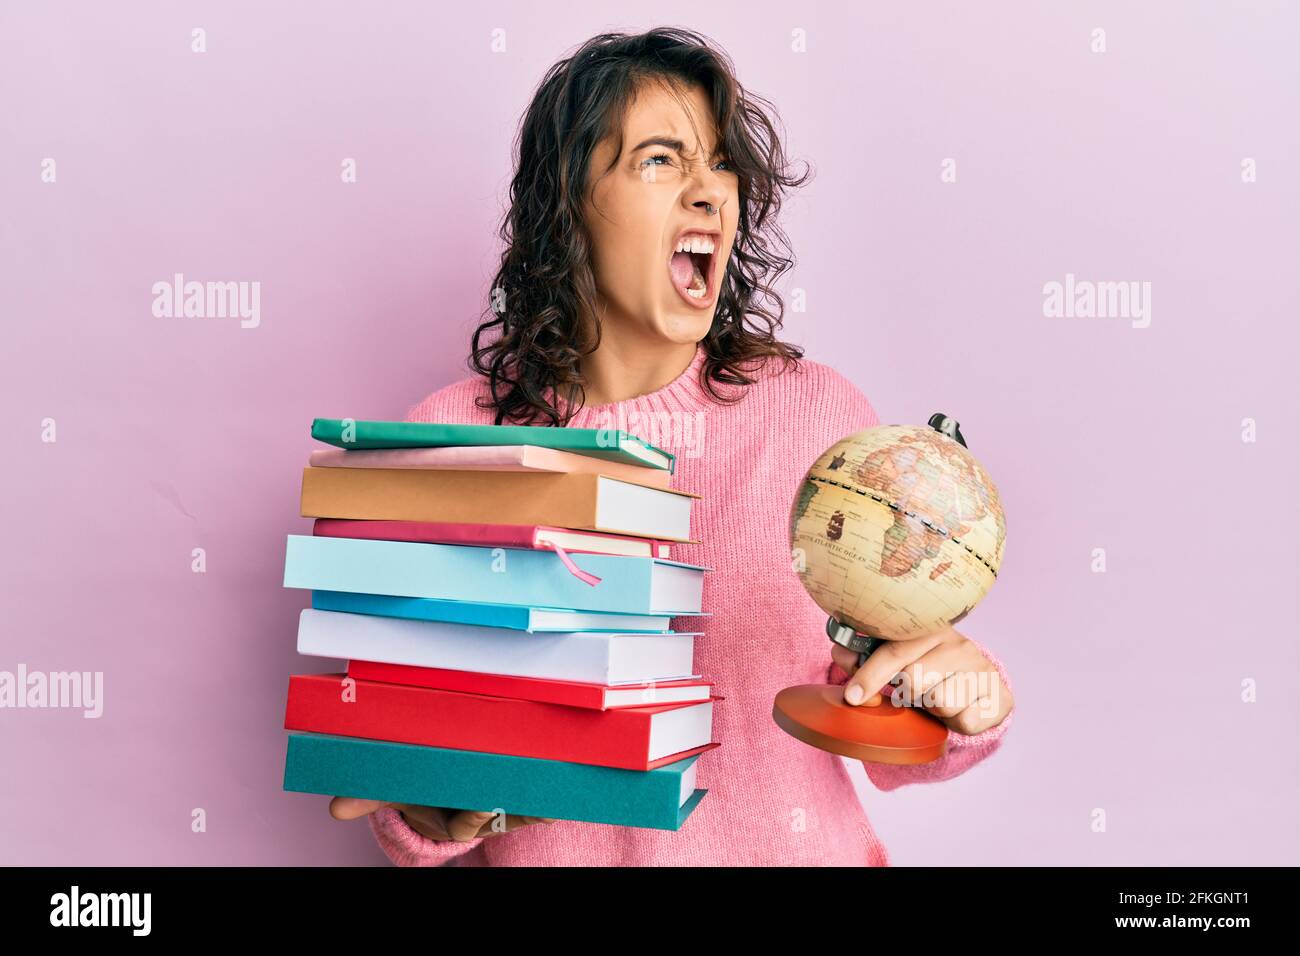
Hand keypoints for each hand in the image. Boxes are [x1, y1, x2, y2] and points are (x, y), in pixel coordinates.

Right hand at [329, 797, 556, 840]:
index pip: (461, 826)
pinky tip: (561, 798)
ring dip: (535, 809)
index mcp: (447, 820)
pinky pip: (531, 803)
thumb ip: (367, 796)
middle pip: (496, 821)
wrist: (434, 781)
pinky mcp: (513, 797)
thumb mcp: (391, 788)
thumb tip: (335, 809)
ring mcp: (496, 808)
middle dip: (512, 814)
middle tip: (530, 807)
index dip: (472, 818)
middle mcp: (474, 817)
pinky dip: (546, 801)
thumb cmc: (414, 782)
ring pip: (517, 814)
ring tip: (552, 803)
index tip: (481, 808)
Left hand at [831, 625, 1013, 734]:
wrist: (978, 686)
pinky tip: (960, 708)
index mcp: (930, 627)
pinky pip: (965, 722)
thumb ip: (863, 655)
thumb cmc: (928, 670)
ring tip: (939, 697)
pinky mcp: (1000, 696)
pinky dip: (957, 722)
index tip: (853, 697)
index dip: (870, 675)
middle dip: (908, 693)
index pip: (895, 651)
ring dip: (933, 709)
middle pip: (914, 680)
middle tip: (916, 690)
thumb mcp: (897, 660)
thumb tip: (841, 651)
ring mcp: (983, 668)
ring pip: (940, 702)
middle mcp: (960, 643)